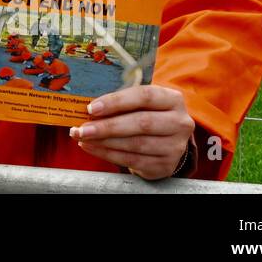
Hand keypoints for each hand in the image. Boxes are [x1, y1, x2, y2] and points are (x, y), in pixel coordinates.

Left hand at [69, 85, 193, 179]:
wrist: (167, 140)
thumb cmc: (146, 114)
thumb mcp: (140, 103)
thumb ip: (119, 103)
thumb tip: (88, 109)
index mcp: (173, 99)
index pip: (144, 96)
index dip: (116, 101)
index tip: (91, 108)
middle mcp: (180, 123)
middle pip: (141, 123)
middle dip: (107, 126)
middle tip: (82, 129)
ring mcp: (175, 147)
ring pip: (135, 144)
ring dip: (104, 142)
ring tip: (83, 137)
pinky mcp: (165, 165)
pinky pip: (133, 161)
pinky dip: (108, 154)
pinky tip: (92, 147)